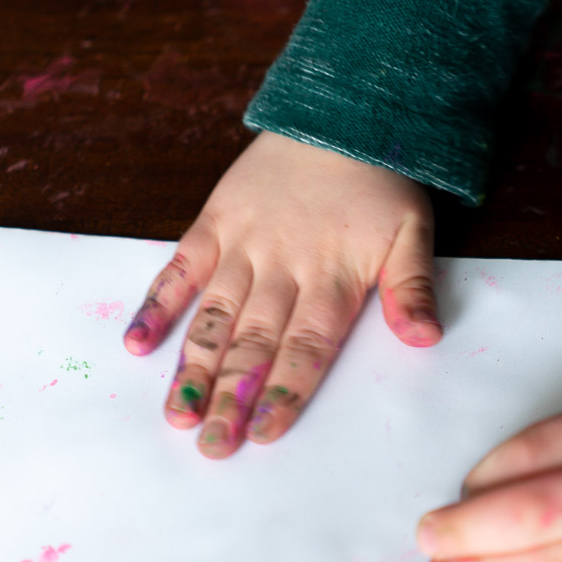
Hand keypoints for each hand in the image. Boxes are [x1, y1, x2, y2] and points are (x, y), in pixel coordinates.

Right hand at [124, 131, 441, 457]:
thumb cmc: (379, 182)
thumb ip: (413, 287)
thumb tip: (425, 339)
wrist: (339, 114)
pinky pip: (180, 267)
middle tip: (211, 447)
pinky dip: (156, 303)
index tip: (263, 433)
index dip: (285, 391)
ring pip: (214, 316)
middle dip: (231, 398)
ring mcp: (243, 246)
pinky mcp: (214, 223)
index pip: (306, 346)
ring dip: (193, 367)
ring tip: (176, 413)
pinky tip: (136, 343)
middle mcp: (282, 268)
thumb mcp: (414, 230)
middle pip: (254, 343)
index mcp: (332, 277)